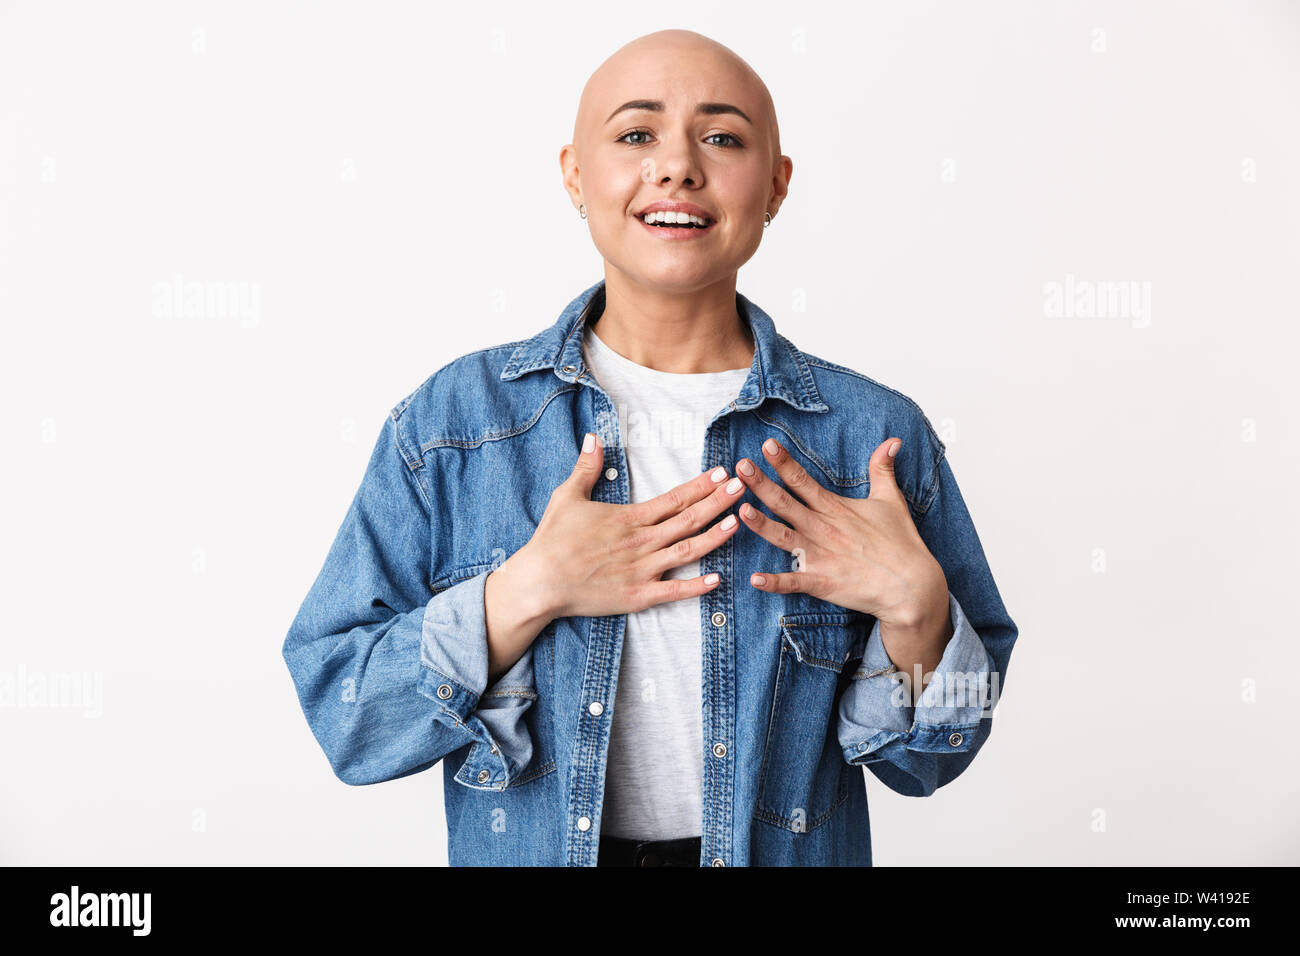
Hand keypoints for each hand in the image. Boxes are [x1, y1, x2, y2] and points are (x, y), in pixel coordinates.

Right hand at [512, 432, 747, 620]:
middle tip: (743, 487)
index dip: (701, 485)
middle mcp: (641, 542)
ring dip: (715, 536)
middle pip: (688, 520)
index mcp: (629, 518)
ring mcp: (641, 570)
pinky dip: (696, 586)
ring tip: (739, 522)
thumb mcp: (567, 496)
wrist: (539, 582)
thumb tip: (594, 437)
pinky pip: (672, 591)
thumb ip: (586, 467)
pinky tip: (718, 579)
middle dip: (718, 502)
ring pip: (687, 551)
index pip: (674, 498)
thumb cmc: (552, 540)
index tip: (723, 472)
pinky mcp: (637, 596)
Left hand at [733, 436, 948, 629]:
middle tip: (739, 467)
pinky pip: (793, 582)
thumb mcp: (892, 500)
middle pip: (785, 503)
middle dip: (761, 484)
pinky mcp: (822, 582)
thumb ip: (883, 470)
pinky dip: (774, 582)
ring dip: (761, 525)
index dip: (783, 462)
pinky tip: (753, 579)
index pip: (803, 480)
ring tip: (741, 511)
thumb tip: (892, 441)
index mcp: (835, 509)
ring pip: (783, 538)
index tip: (765, 445)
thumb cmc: (902, 544)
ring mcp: (821, 556)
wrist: (913, 586)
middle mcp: (823, 529)